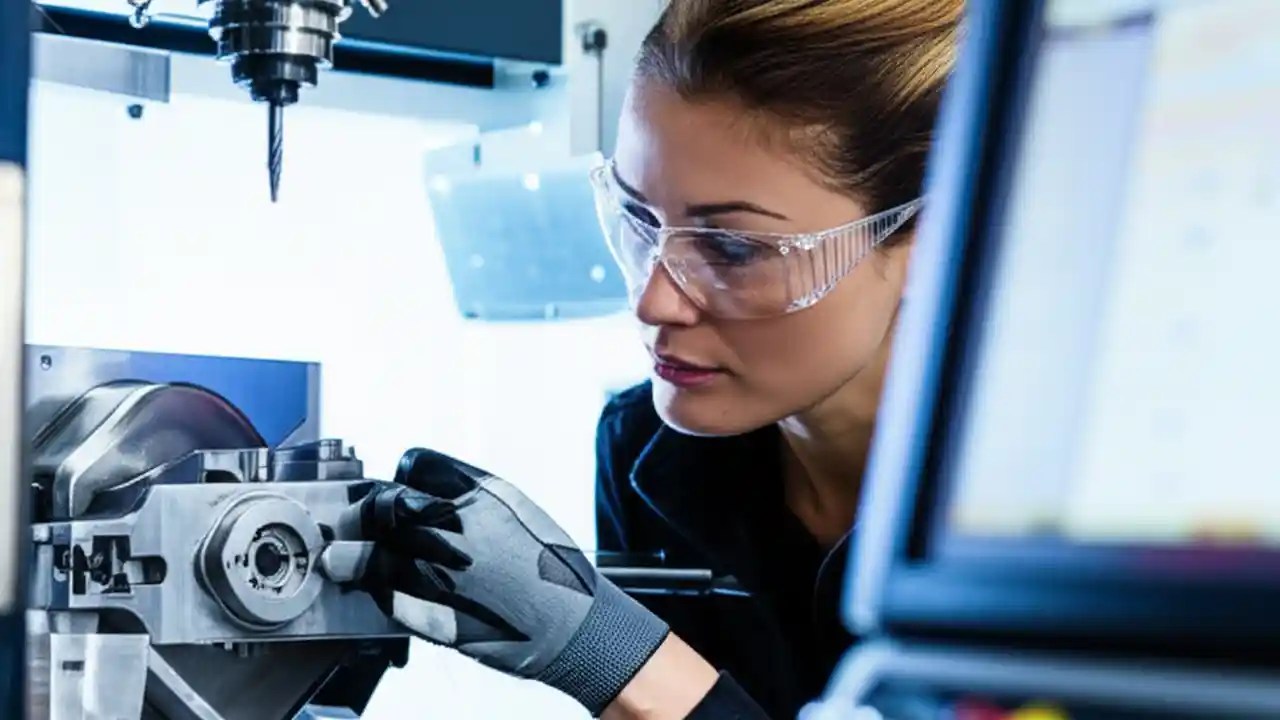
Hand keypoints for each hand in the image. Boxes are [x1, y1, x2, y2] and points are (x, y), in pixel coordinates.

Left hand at [350, 448, 670, 716]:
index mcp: (482, 494)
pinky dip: (375, 591)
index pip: (413, 465)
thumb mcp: (518, 510)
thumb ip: (468, 499)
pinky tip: (374, 589)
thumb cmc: (554, 569)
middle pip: (382, 505)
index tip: (394, 490)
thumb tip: (422, 496)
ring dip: (348, 556)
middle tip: (350, 523)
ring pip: (372, 554)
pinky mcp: (437, 617)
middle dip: (361, 513)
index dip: (398, 478)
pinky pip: (387, 597)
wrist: (579, 626)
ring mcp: (444, 574)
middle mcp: (459, 529)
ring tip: (336, 560)